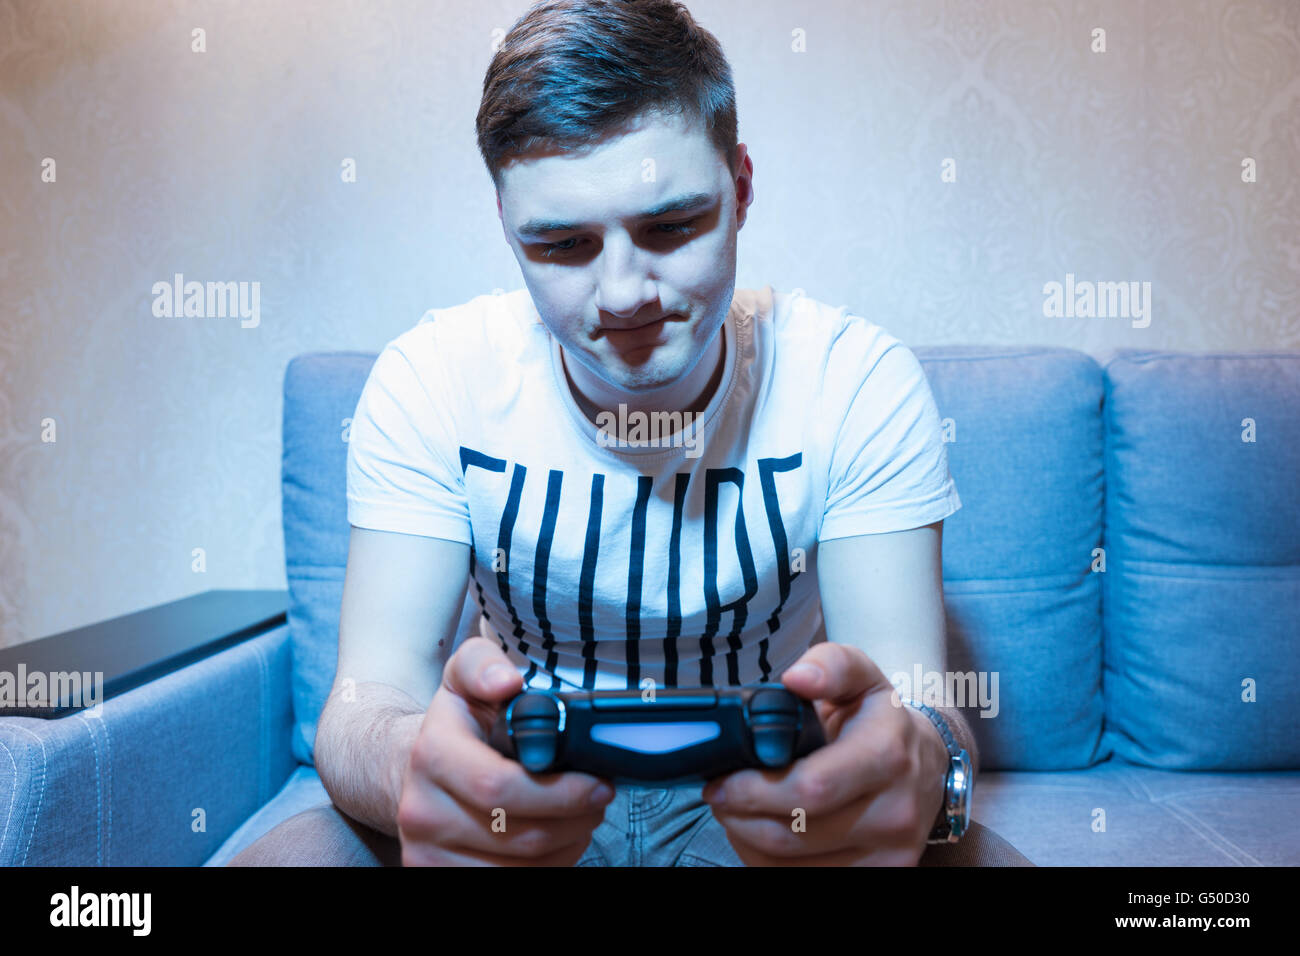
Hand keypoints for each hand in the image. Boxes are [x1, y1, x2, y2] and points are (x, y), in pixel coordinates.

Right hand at [396, 637, 615, 864]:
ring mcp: (425, 851)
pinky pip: (508, 885)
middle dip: (575, 819)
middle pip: (519, 836)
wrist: (414, 768)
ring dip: (566, 846)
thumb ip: (484, 665)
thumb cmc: (458, 723)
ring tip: (581, 816)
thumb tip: (508, 681)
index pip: (500, 788)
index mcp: (431, 755)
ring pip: (518, 869)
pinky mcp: (433, 876)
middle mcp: (420, 809)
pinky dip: (547, 867)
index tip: (598, 782)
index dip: (561, 792)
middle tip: (599, 798)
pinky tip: (557, 840)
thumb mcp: (465, 676)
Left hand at [701, 641, 948, 864]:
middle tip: (718, 794)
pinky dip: (767, 860)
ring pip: (793, 864)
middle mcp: (896, 812)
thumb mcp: (861, 675)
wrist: (925, 764)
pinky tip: (759, 831)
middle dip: (742, 814)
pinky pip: (805, 880)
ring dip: (748, 839)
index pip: (810, 789)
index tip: (721, 778)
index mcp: (887, 755)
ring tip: (734, 810)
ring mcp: (890, 853)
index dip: (754, 789)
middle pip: (795, 832)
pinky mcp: (882, 876)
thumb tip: (796, 678)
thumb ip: (830, 665)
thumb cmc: (878, 719)